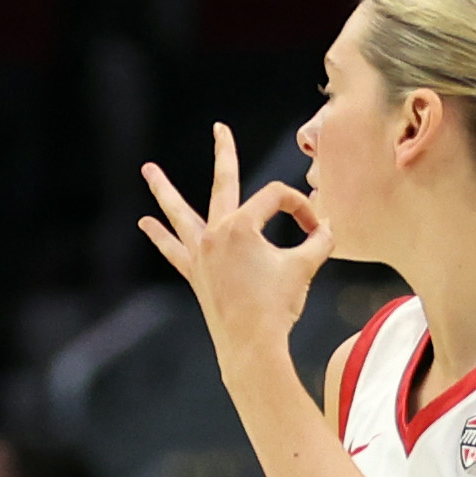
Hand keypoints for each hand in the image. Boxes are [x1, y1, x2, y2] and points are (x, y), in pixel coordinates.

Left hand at [139, 131, 335, 364]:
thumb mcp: (305, 268)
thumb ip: (320, 242)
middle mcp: (216, 233)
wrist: (252, 346)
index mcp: (242, 226)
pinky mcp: (196, 274)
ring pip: (180, 214)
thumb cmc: (278, 307)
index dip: (301, 208)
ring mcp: (201, 253)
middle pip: (222, 183)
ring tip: (148, 170)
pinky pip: (174, 250)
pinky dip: (160, 236)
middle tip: (220, 129)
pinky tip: (146, 222)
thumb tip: (329, 228)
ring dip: (164, 191)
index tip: (317, 229)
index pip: (276, 199)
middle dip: (225, 153)